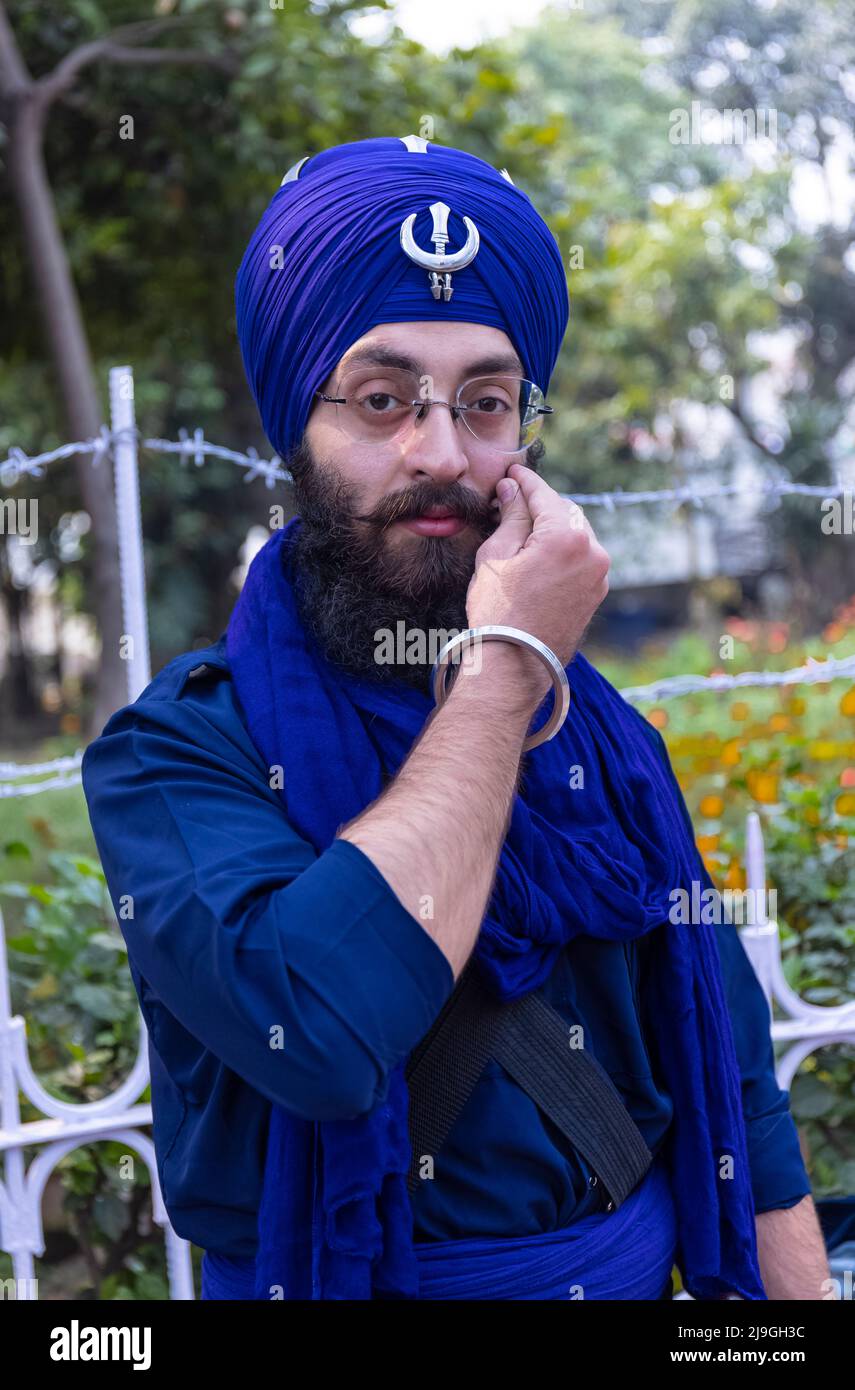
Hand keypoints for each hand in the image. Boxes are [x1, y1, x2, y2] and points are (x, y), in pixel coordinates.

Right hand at [465, 462, 609, 705]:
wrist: (516, 665)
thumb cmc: (499, 612)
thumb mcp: (496, 556)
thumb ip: (511, 516)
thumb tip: (513, 489)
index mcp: (567, 537)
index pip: (545, 496)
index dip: (526, 481)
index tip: (513, 471)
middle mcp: (593, 552)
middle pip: (565, 513)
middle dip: (541, 505)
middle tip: (513, 499)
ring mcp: (600, 575)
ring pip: (576, 535)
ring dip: (553, 527)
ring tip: (525, 529)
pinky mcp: (597, 593)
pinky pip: (582, 559)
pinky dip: (563, 550)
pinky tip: (540, 555)